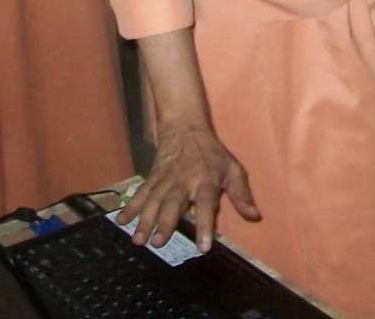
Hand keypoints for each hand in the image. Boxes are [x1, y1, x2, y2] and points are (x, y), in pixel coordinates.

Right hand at [118, 124, 259, 252]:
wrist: (185, 128)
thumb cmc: (212, 153)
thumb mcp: (233, 168)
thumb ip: (242, 193)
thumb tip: (254, 215)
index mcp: (205, 180)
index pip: (206, 204)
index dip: (205, 225)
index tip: (203, 246)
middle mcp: (183, 181)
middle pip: (173, 203)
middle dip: (165, 223)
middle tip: (158, 243)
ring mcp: (165, 179)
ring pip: (153, 201)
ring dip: (144, 220)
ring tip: (138, 240)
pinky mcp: (152, 177)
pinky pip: (141, 193)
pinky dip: (130, 207)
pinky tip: (120, 221)